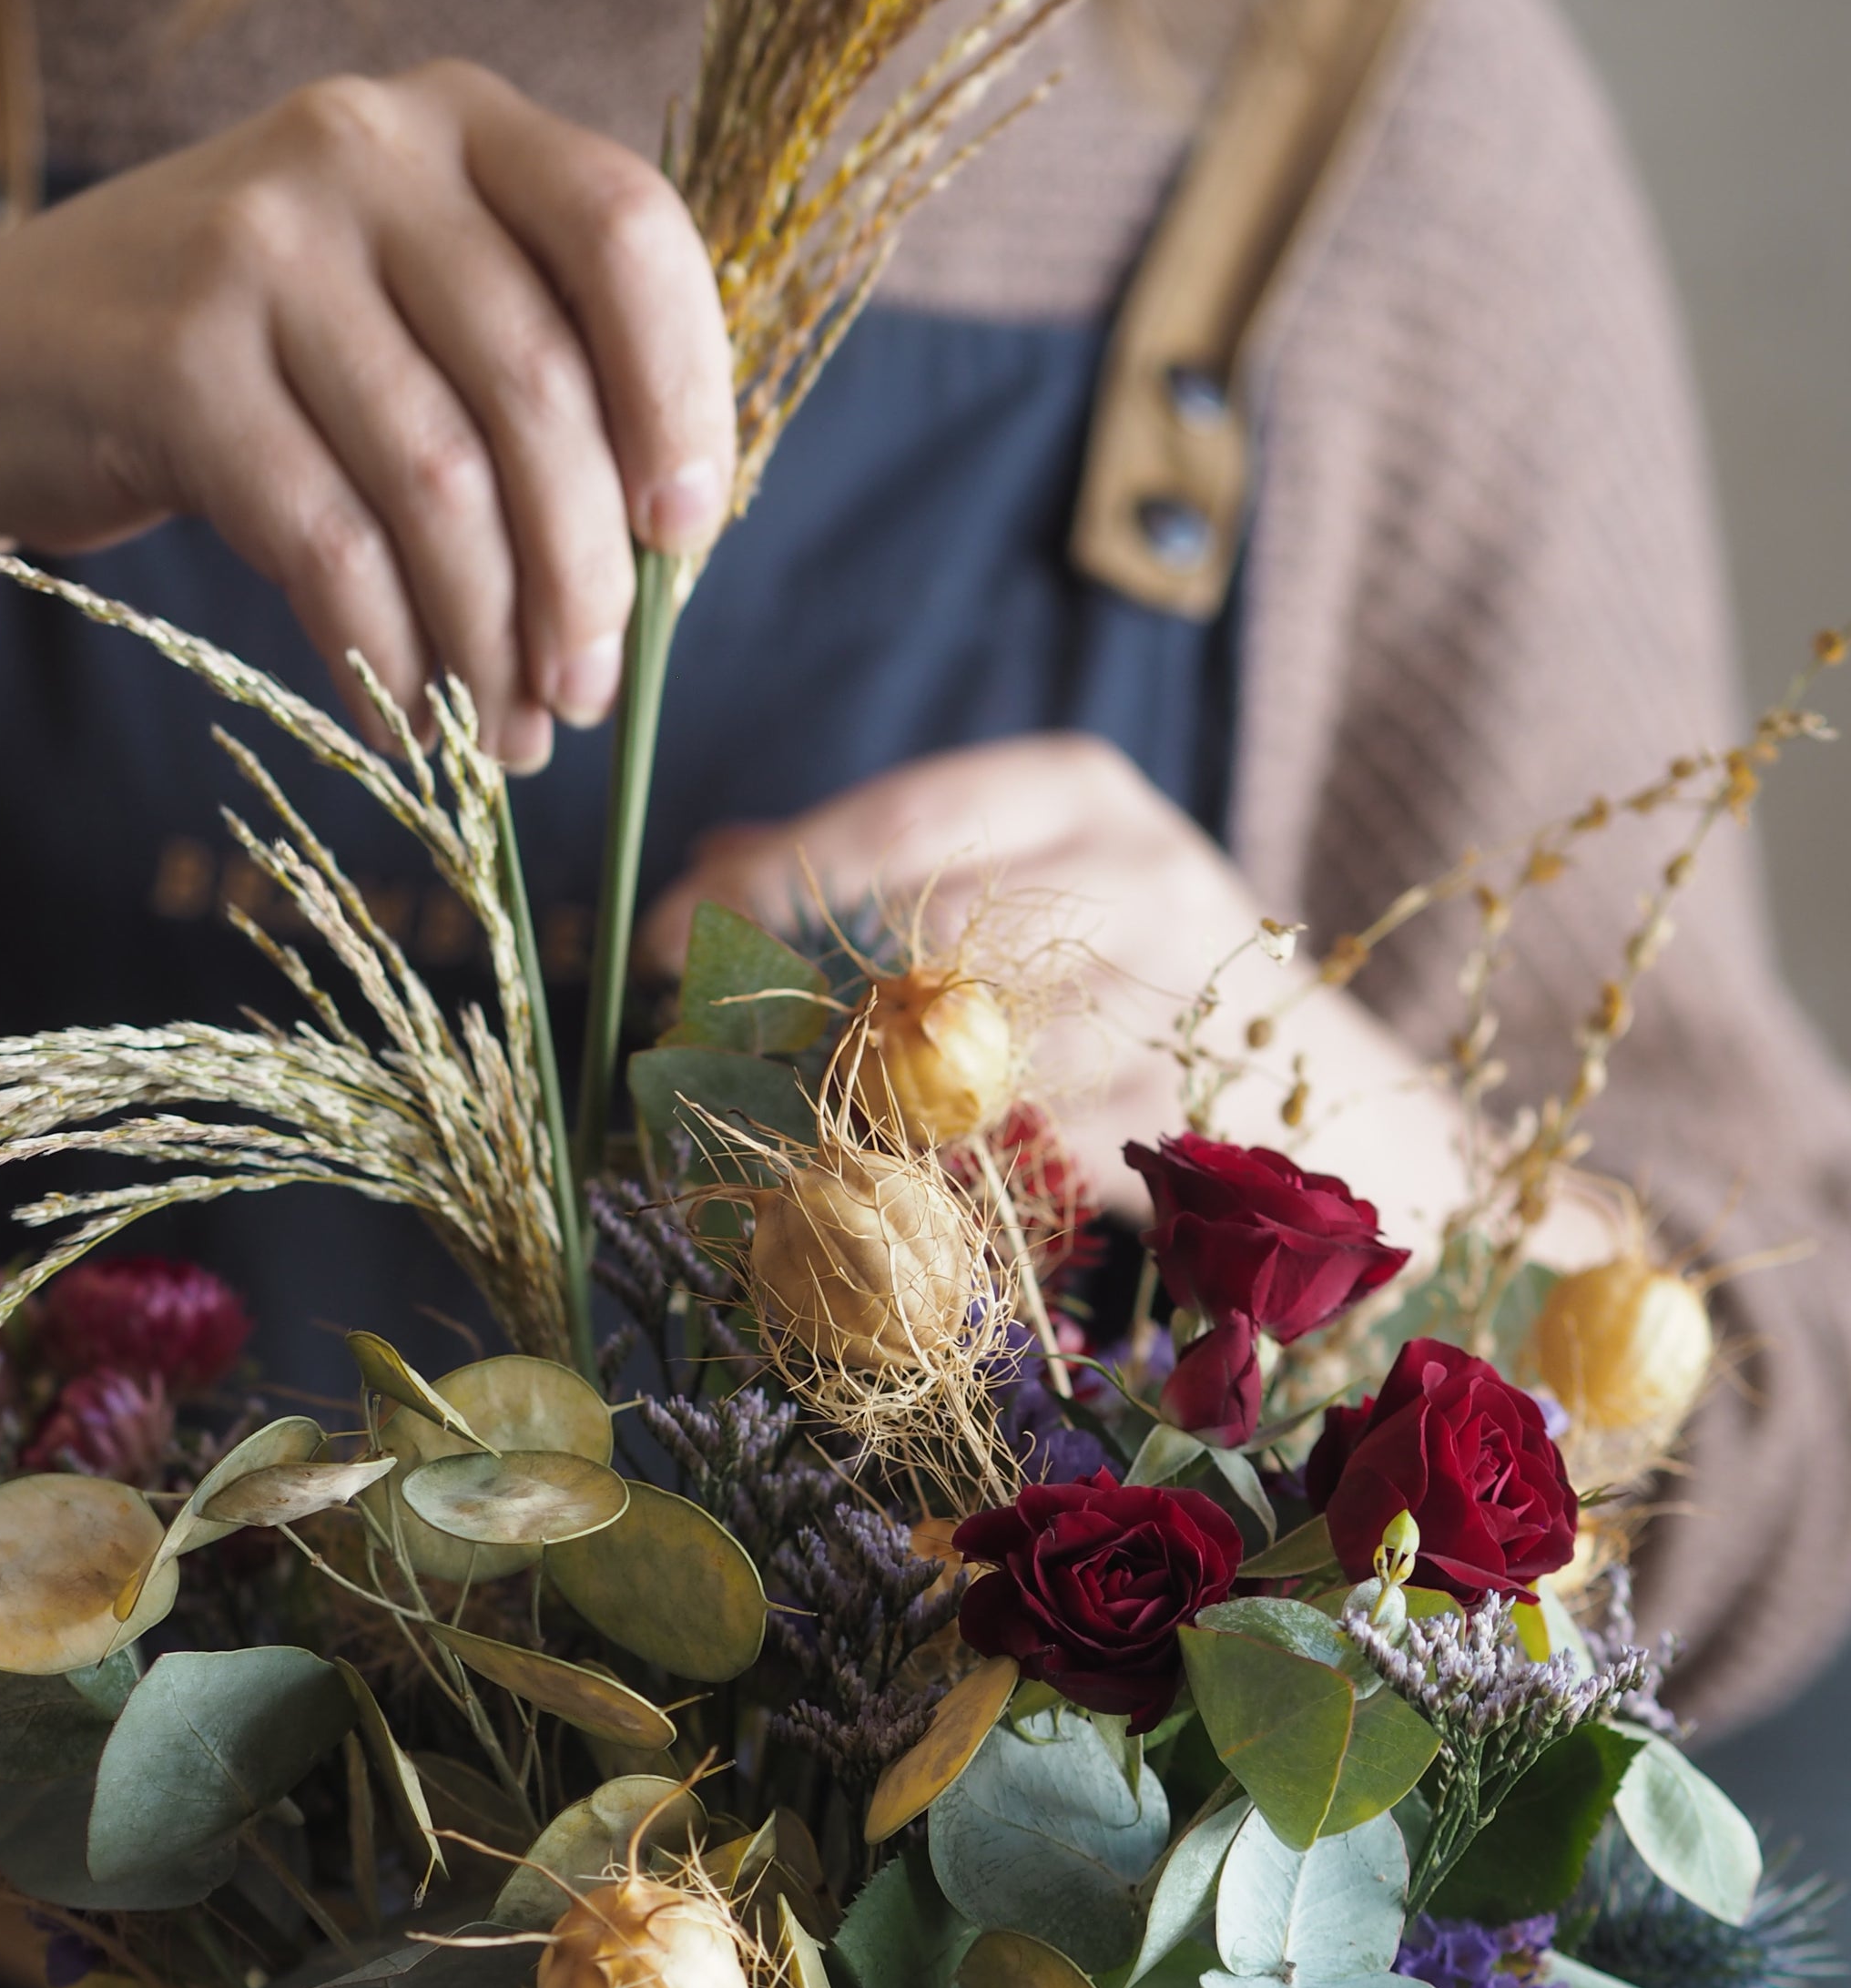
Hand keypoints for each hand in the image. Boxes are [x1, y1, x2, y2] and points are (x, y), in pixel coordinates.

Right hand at [0, 62, 734, 763]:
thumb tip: (655, 569)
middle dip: (582, 575)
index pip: (626, 235)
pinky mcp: (170, 361)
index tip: (681, 538)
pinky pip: (326, 546)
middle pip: (538, 387)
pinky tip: (403, 725)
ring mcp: (256, 244)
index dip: (682, 396)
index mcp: (456, 120)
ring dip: (490, 639)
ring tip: (507, 735)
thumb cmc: (243, 367)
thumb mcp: (394, 314)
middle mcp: (360, 148)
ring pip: (439, 483)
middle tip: (586, 697)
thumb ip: (522, 375)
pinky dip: (384, 658)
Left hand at [640, 733, 1479, 1239]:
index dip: (766, 880)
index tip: (654, 939)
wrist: (1334, 1082)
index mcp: (1075, 791)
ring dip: (872, 1104)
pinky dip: (963, 1178)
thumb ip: (868, 871)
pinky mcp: (1199, 1112)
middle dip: (806, 1002)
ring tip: (774, 1129)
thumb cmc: (1130, 969)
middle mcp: (1142, 872)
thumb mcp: (1014, 878)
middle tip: (700, 1055)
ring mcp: (1183, 994)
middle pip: (942, 931)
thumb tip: (701, 873)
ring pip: (997, 1051)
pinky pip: (1055, 1151)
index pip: (899, 822)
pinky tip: (892, 1196)